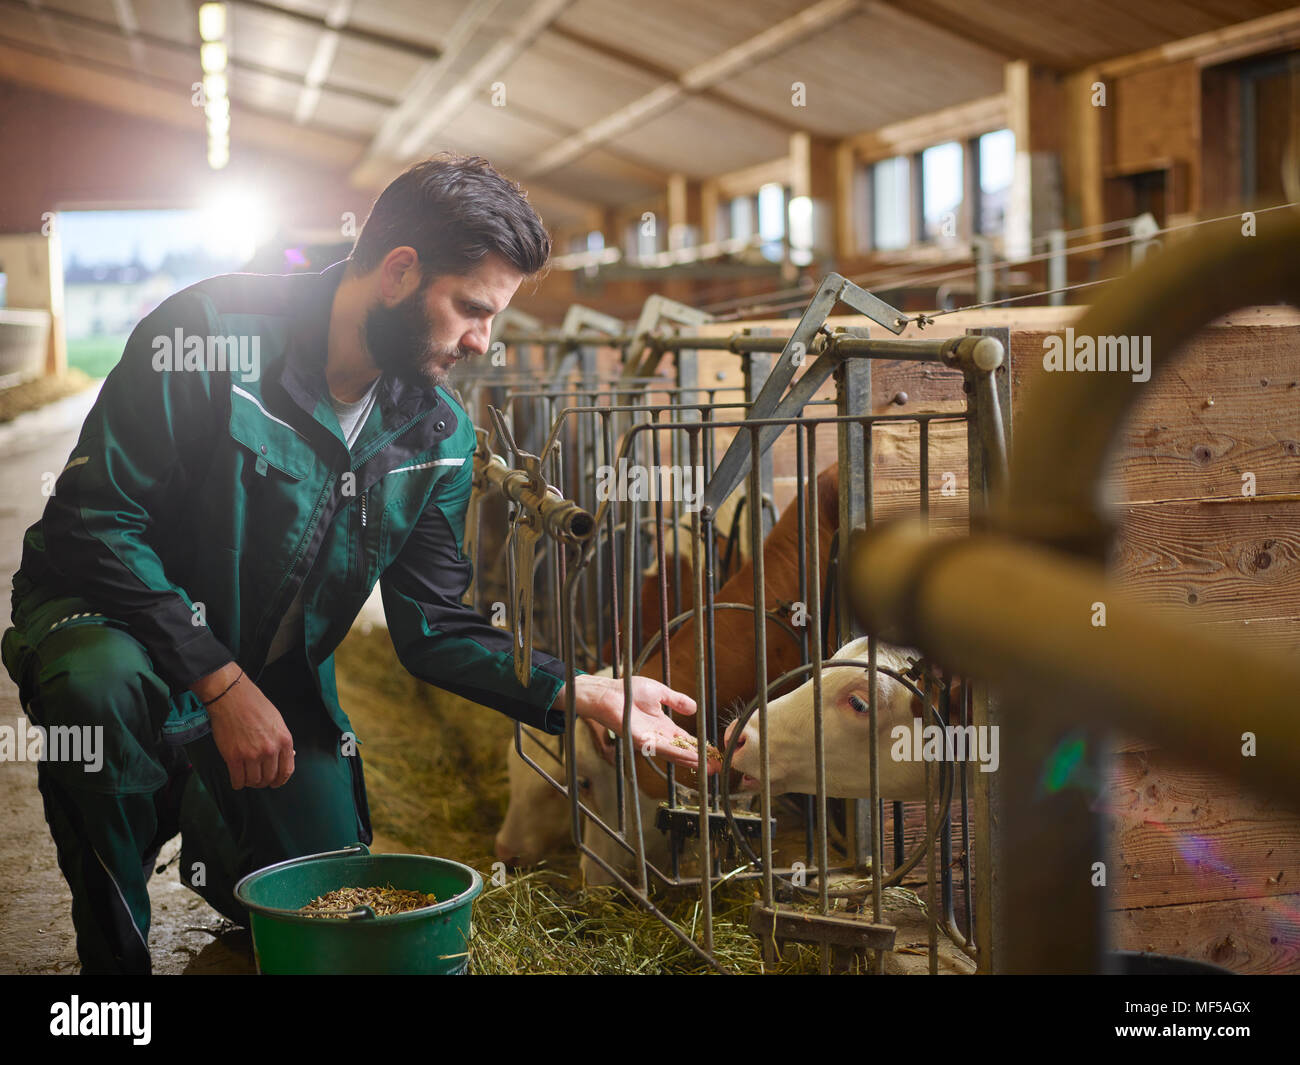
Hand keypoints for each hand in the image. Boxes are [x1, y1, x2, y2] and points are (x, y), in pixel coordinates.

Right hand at [190, 663, 294, 788]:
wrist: (232, 697)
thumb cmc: (254, 705)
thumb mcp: (278, 721)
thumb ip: (282, 740)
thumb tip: (289, 755)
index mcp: (284, 740)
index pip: (287, 770)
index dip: (280, 780)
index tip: (275, 783)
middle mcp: (270, 749)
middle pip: (269, 778)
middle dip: (264, 782)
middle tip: (258, 779)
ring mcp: (252, 754)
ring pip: (254, 781)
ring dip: (250, 782)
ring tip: (247, 777)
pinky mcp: (233, 757)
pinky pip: (238, 780)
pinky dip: (238, 783)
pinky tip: (237, 779)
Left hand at [557, 673, 717, 773]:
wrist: (608, 692)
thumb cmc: (629, 690)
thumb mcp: (660, 693)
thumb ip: (677, 701)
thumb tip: (694, 708)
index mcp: (662, 726)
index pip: (685, 741)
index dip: (699, 747)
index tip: (714, 754)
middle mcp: (657, 736)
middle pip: (682, 752)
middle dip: (700, 760)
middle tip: (717, 769)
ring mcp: (649, 741)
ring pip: (674, 754)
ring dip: (692, 761)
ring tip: (708, 768)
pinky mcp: (640, 741)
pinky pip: (662, 750)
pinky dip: (678, 755)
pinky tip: (691, 759)